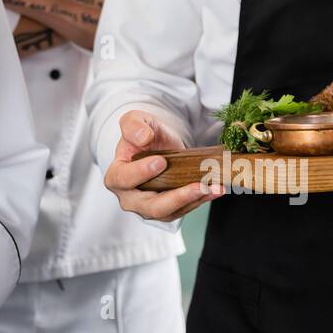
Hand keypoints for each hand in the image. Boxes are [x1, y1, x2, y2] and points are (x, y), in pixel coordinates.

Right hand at [104, 109, 222, 220]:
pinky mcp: (168, 210)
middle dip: (177, 197)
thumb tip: (143, 138)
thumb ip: (133, 125)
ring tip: (214, 188)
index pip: (124, 179)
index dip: (141, 172)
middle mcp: (130, 198)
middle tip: (198, 185)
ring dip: (195, 200)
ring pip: (171, 212)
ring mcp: (149, 207)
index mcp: (116, 176)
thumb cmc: (142, 134)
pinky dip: (202, 200)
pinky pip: (184, 209)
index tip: (161, 161)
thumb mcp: (135, 120)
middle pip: (151, 206)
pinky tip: (216, 189)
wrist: (156, 145)